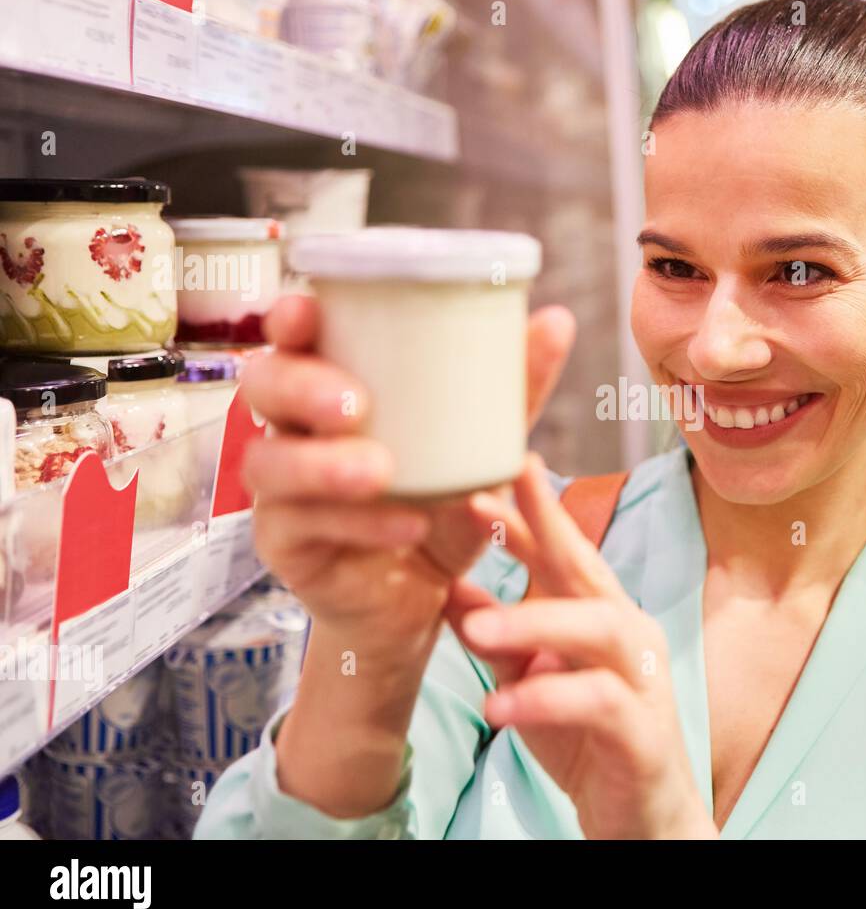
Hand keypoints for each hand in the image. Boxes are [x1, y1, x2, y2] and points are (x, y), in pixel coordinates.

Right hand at [242, 295, 575, 660]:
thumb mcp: (483, 448)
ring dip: (323, 464)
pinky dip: (358, 525)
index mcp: (331, 388)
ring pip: (269, 462)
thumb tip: (558, 322)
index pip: (292, 338)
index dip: (289, 318)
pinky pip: (301, 527)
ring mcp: (281, 490)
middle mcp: (296, 429)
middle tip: (356, 405)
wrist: (426, 597)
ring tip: (381, 472)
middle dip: (300, 387)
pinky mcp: (285, 545)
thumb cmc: (442, 506)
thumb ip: (514, 390)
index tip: (306, 312)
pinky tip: (406, 525)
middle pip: (263, 387)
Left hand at [444, 454, 716, 839]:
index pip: (564, 551)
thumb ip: (495, 635)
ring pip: (596, 629)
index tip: (488, 467)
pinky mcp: (643, 733)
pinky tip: (499, 707)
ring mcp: (642, 680)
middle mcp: (628, 634)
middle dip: (540, 528)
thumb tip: (444, 583)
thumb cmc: (588, 741)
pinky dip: (546, 700)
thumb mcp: (526, 681)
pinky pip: (597, 703)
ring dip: (533, 621)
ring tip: (474, 627)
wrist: (642, 821)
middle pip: (586, 570)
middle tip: (482, 500)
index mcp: (601, 615)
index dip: (530, 509)